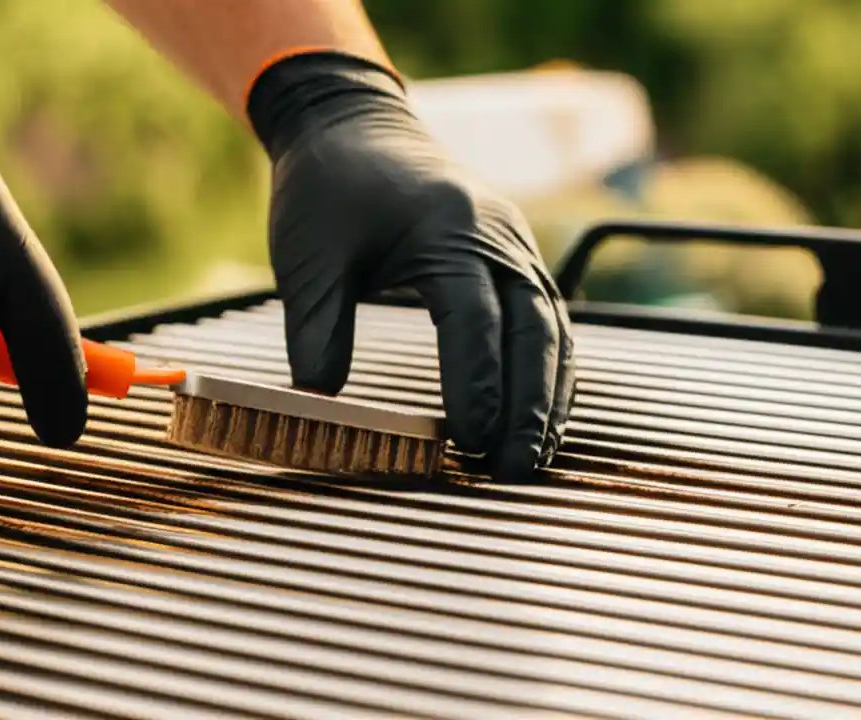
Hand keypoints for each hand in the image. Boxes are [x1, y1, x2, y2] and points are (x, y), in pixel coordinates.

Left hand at [247, 52, 575, 479]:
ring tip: (533, 460)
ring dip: (549, 398)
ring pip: (552, 332)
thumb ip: (316, 328)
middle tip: (513, 473)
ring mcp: (515, 247)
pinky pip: (548, 322)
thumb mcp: (307, 255)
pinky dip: (550, 373)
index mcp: (448, 228)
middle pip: (533, 332)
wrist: (355, 125)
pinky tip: (542, 418)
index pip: (475, 319)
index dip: (478, 385)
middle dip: (529, 408)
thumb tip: (320, 403)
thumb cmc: (329, 185)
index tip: (470, 443)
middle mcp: (498, 237)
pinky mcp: (516, 260)